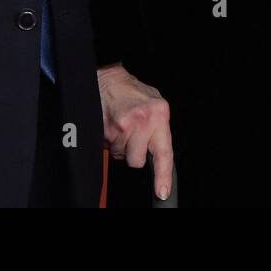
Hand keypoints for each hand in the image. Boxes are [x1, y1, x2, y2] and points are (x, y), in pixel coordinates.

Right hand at [97, 63, 173, 200]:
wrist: (108, 79)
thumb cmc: (132, 92)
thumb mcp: (155, 103)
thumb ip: (160, 127)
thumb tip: (161, 153)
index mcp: (159, 115)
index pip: (164, 152)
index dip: (162, 176)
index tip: (162, 192)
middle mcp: (142, 122)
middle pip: (137, 161)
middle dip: (134, 154)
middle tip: (134, 136)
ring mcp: (123, 127)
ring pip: (122, 156)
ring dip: (122, 146)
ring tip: (123, 127)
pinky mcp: (106, 130)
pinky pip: (109, 149)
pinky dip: (111, 142)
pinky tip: (114, 126)